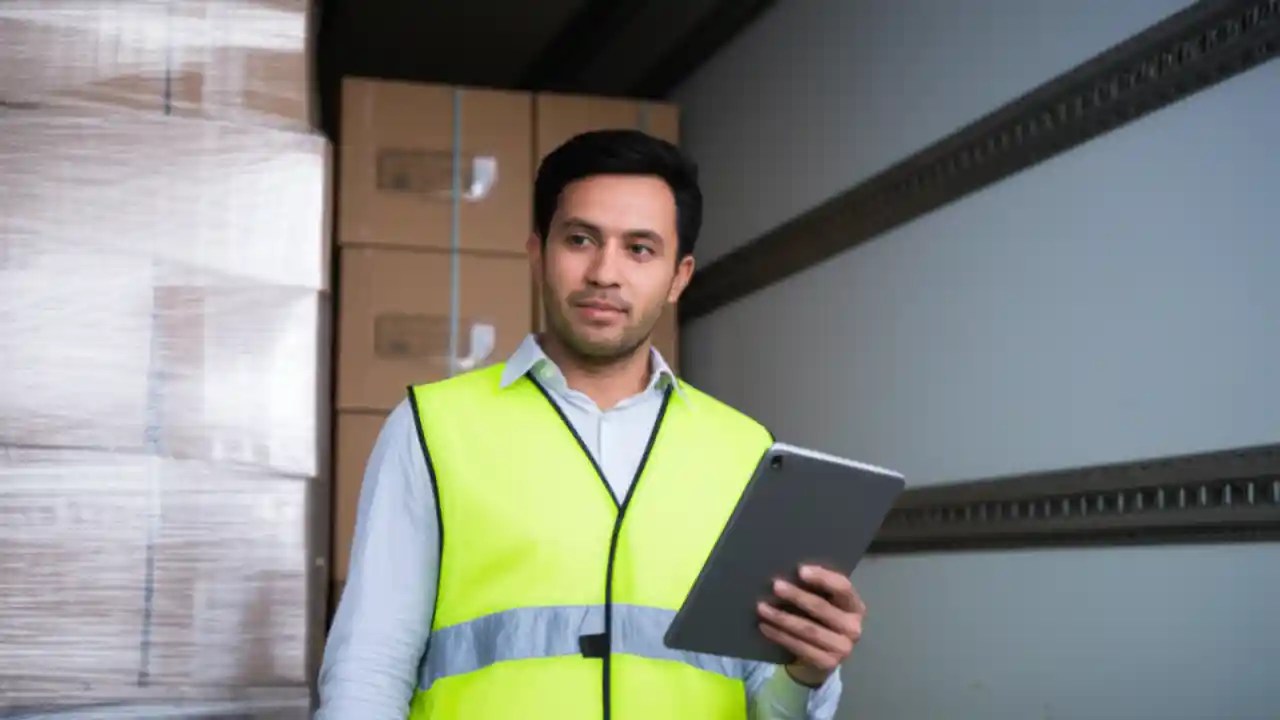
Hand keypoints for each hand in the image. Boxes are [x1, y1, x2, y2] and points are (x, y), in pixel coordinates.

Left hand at [756, 564, 865, 687]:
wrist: (823, 657)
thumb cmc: (821, 620)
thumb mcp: (826, 603)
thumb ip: (816, 589)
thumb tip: (788, 572)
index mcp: (855, 606)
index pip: (843, 587)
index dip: (822, 578)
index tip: (800, 570)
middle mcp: (854, 628)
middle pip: (822, 608)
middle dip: (797, 596)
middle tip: (775, 586)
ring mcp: (843, 648)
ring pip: (808, 629)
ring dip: (782, 617)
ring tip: (762, 607)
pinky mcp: (827, 663)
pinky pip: (799, 647)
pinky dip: (780, 635)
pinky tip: (764, 626)